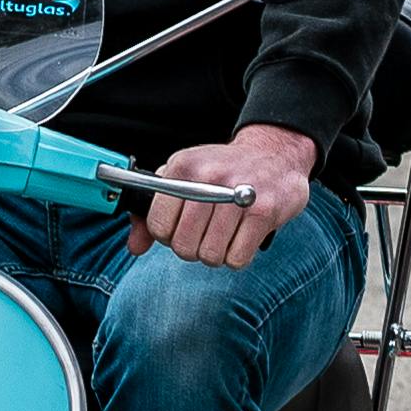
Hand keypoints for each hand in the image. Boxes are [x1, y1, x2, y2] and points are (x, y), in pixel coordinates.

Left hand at [132, 124, 315, 266]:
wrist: (275, 152)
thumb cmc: (222, 171)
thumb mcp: (183, 178)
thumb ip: (153, 212)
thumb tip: (134, 247)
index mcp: (183, 167)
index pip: (157, 225)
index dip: (166, 236)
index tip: (179, 229)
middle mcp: (208, 177)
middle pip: (183, 245)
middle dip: (192, 249)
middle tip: (204, 236)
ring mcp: (238, 194)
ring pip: (210, 255)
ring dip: (216, 254)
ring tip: (224, 236)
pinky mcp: (264, 211)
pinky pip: (237, 258)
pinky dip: (237, 257)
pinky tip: (241, 238)